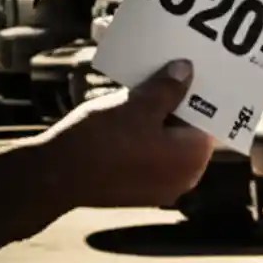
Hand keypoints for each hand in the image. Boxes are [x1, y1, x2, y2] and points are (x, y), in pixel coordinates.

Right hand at [33, 59, 213, 208]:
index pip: (208, 121)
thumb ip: (168, 89)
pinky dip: (143, 139)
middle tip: (163, 78)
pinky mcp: (139, 191)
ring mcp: (162, 188)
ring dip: (156, 122)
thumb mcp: (137, 106)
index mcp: (193, 160)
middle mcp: (185, 179)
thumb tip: (186, 70)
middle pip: (188, 134)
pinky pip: (150, 158)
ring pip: (167, 145)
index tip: (189, 75)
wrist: (54, 176)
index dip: (198, 96)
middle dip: (175, 107)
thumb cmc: (101, 140)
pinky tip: (126, 120)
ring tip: (141, 96)